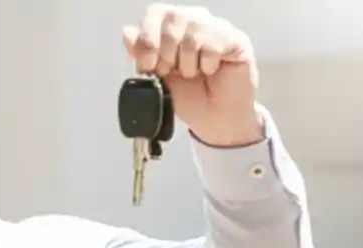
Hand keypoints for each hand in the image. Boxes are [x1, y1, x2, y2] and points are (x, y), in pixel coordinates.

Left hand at [122, 4, 263, 146]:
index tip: (148, 65)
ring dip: (188, 63)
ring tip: (193, 74)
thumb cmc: (189, 96)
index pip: (154, 14)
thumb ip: (141, 54)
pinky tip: (210, 71)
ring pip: (192, 34)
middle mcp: (193, 20)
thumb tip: (127, 32)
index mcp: (171, 27)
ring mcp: (216, 27)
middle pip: (173, 19)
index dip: (147, 40)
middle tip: (173, 72)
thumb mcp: (156, 77)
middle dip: (166, 53)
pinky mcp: (235, 39)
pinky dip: (207, 65)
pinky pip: (213, 45)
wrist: (214, 119)